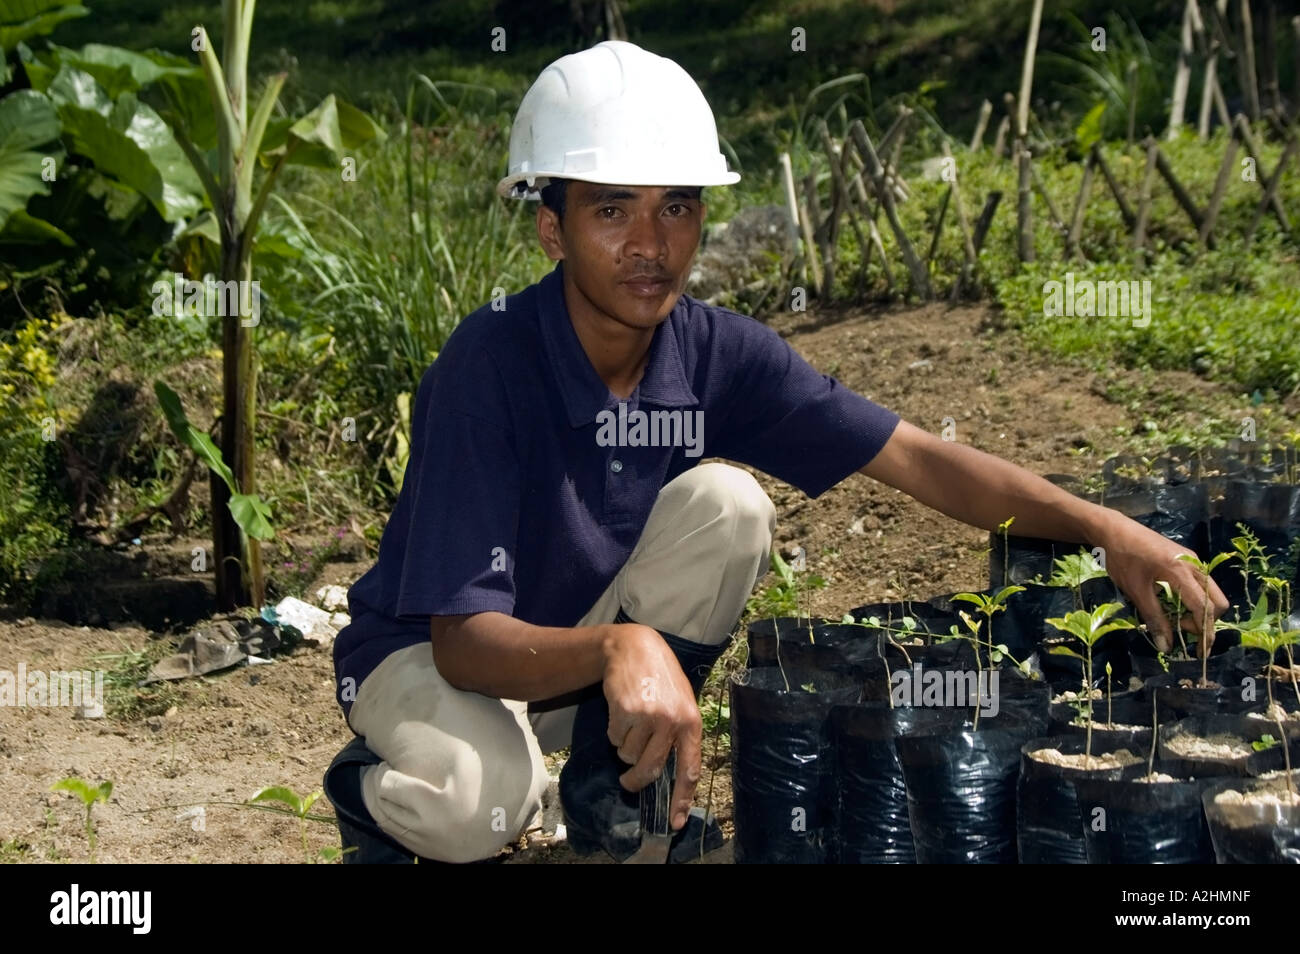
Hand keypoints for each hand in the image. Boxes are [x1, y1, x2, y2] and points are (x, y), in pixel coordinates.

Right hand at [600, 623, 701, 830]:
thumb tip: (672, 774)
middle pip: (651, 770)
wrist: (634, 647)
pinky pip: (615, 739)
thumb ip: (679, 735)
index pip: (689, 769)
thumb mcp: (680, 702)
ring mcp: (648, 717)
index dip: (681, 799)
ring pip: (628, 755)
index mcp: (691, 722)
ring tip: (631, 721)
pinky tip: (622, 710)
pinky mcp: (625, 711)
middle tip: (628, 782)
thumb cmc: (659, 678)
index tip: (674, 821)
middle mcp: (672, 722)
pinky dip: (614, 731)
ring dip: (625, 744)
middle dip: (635, 780)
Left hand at [1094, 510, 1228, 654]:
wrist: (1113, 529)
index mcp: (1182, 572)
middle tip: (1181, 630)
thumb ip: (1154, 619)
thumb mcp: (1136, 591)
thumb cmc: (1121, 558)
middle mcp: (1194, 565)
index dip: (1204, 633)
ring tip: (1176, 619)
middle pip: (1217, 601)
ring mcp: (1192, 560)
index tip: (1198, 652)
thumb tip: (1166, 646)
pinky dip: (1195, 599)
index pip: (1204, 608)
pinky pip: (1202, 584)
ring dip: (1200, 611)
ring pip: (1212, 593)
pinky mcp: (1187, 558)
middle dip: (1205, 622)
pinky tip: (1174, 604)